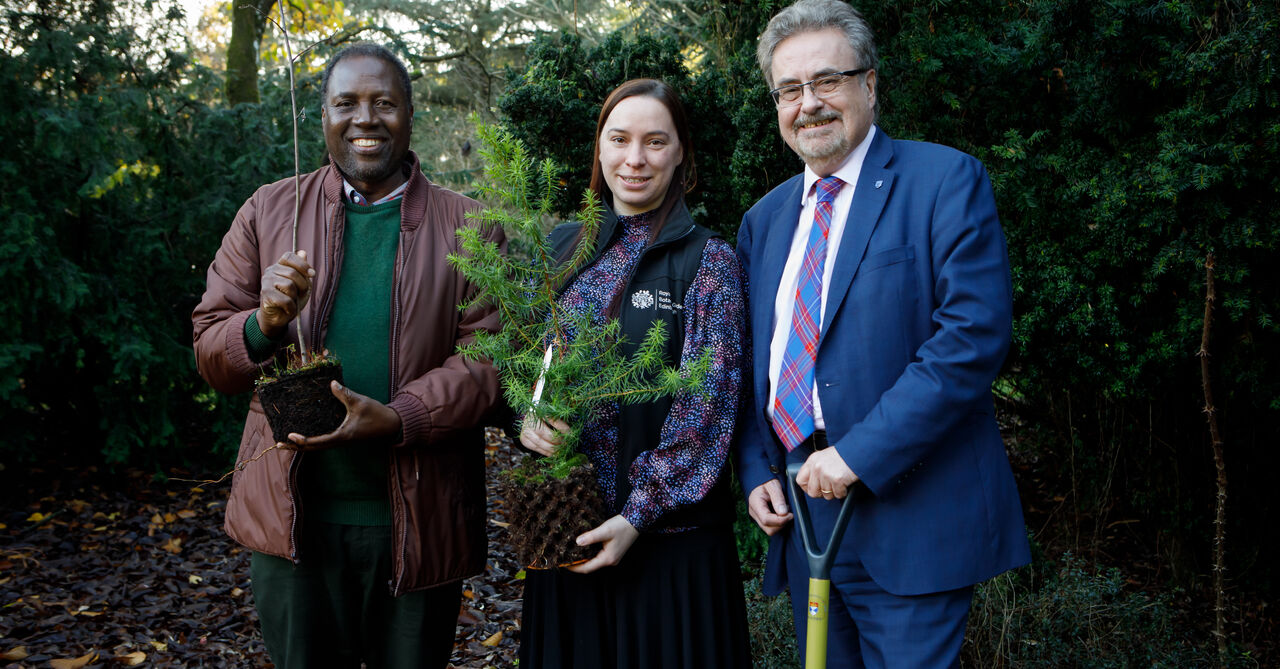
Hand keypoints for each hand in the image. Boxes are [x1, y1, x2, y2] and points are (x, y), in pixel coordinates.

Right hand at [257, 251, 314, 338]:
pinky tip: (288, 309)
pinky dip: (291, 307)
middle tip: (301, 294)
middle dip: (302, 286)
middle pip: (292, 273)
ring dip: (296, 297)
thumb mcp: (301, 284)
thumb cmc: (291, 299)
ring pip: (289, 285)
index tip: (312, 274)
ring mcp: (266, 281)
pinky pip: (285, 299)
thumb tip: (303, 252)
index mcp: (279, 266)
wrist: (279, 317)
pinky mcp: (265, 294)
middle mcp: (270, 271)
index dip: (302, 264)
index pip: (289, 256)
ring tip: (292, 302)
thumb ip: (302, 270)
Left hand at [280, 380, 401, 450]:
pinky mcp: (344, 437)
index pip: (317, 442)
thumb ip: (345, 393)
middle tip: (279, 443)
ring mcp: (341, 440)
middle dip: (296, 447)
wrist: (392, 426)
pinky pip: (324, 442)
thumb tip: (331, 383)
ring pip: (318, 447)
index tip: (289, 435)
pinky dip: (312, 441)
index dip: (302, 440)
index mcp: (341, 436)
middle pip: (313, 449)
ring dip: (302, 445)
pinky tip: (306, 435)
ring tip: (288, 441)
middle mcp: (339, 441)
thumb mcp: (360, 402)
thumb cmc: (377, 415)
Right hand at [518, 414, 570, 455]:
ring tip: (561, 450)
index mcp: (538, 410)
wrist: (530, 418)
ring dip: (552, 449)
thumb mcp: (553, 414)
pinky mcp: (524, 439)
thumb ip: (560, 420)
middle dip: (557, 441)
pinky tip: (553, 453)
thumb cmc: (545, 416)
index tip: (570, 433)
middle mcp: (529, 420)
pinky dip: (546, 452)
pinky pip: (535, 448)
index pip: (551, 420)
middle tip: (566, 444)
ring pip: (539, 442)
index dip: (562, 428)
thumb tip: (570, 433)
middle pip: (544, 433)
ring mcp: (525, 430)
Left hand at [568, 515, 639, 573]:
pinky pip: (598, 556)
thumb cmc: (621, 526)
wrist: (636, 521)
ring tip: (571, 553)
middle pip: (590, 566)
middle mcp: (610, 561)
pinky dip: (589, 554)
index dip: (574, 567)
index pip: (587, 568)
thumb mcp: (605, 530)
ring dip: (583, 558)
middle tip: (565, 558)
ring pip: (594, 561)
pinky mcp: (613, 552)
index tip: (564, 564)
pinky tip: (583, 547)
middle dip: (577, 563)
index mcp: (608, 559)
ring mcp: (612, 557)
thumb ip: (591, 537)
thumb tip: (577, 542)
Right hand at [747, 479, 792, 535]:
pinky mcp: (761, 518)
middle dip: (782, 524)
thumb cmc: (766, 480)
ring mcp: (757, 517)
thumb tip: (783, 513)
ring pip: (770, 530)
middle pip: (769, 529)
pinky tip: (781, 512)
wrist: (759, 479)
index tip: (791, 514)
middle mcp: (754, 513)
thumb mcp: (773, 484)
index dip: (781, 520)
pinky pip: (770, 526)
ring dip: (781, 524)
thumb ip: (778, 498)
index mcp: (755, 504)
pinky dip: (779, 523)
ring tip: (785, 511)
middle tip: (789, 513)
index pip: (766, 520)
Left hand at [797, 448, 858, 499]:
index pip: (800, 480)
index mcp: (812, 460)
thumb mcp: (825, 456)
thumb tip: (813, 482)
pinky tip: (846, 483)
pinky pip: (838, 494)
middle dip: (822, 493)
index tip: (815, 489)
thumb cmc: (845, 454)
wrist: (859, 450)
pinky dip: (843, 492)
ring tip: (840, 482)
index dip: (807, 488)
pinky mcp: (836, 480)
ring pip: (826, 495)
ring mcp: (826, 473)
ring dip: (834, 492)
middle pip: (812, 491)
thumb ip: (816, 467)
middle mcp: (817, 467)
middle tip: (830, 488)